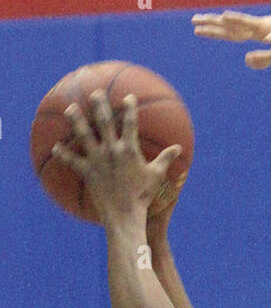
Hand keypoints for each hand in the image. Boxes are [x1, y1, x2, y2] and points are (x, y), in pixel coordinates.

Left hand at [53, 93, 182, 226]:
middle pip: (104, 122)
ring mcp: (97, 159)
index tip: (128, 97)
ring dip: (76, 120)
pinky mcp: (87, 171)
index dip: (130, 108)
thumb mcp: (156, 176)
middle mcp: (111, 150)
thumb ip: (165, 159)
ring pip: (84, 135)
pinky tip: (55, 147)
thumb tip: (179, 148)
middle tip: (95, 94)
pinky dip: (63, 155)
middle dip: (99, 105)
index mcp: (129, 149)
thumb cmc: (142, 196)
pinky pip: (72, 161)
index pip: (130, 123)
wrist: (124, 213)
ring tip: (69, 109)